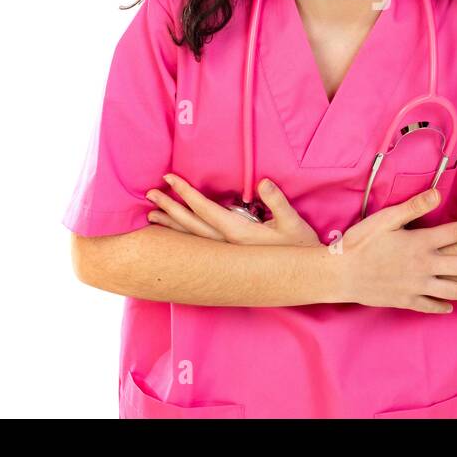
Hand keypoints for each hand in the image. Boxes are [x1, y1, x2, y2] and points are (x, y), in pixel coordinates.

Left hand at [145, 173, 322, 247]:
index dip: (185, 193)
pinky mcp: (229, 260)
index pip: (205, 209)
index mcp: (238, 234)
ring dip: (171, 225)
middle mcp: (226, 247)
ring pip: (191, 239)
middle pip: (190, 225)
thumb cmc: (301, 248)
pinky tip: (173, 236)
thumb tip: (262, 182)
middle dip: (169, 207)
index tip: (169, 178)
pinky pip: (199, 249)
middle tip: (150, 193)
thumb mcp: (293, 222)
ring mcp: (226, 255)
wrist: (307, 278)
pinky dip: (182, 240)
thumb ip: (277, 202)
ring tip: (151, 215)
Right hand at [331, 187, 456, 313]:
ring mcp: (416, 286)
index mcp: (420, 243)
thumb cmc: (359, 243)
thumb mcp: (385, 219)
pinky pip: (429, 306)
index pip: (456, 233)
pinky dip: (442, 307)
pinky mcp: (405, 300)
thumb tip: (437, 193)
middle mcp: (424, 266)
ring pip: (453, 291)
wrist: (339, 274)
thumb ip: (413, 207)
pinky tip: (452, 308)